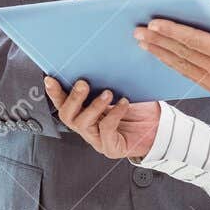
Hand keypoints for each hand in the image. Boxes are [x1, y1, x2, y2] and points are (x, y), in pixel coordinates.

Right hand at [45, 77, 160, 158]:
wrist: (159, 127)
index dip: (55, 93)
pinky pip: (106, 130)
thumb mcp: (119, 91)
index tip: (51, 79)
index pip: (63, 103)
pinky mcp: (110, 148)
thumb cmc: (138, 109)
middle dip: (73, 99)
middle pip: (67, 116)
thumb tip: (95, 61)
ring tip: (107, 93)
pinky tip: (123, 103)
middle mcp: (87, 127)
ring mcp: (97, 139)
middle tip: (83, 84)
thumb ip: (104, 82)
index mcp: (84, 112)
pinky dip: (114, 114)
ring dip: (93, 107)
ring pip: (82, 124)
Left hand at [134, 4, 209, 113]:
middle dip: (158, 40)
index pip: (196, 41)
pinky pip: (188, 75)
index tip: (155, 22)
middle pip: (183, 52)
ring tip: (141, 42)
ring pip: (181, 65)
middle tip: (137, 29)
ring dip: (159, 53)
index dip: (173, 32)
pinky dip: (172, 65)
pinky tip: (160, 57)